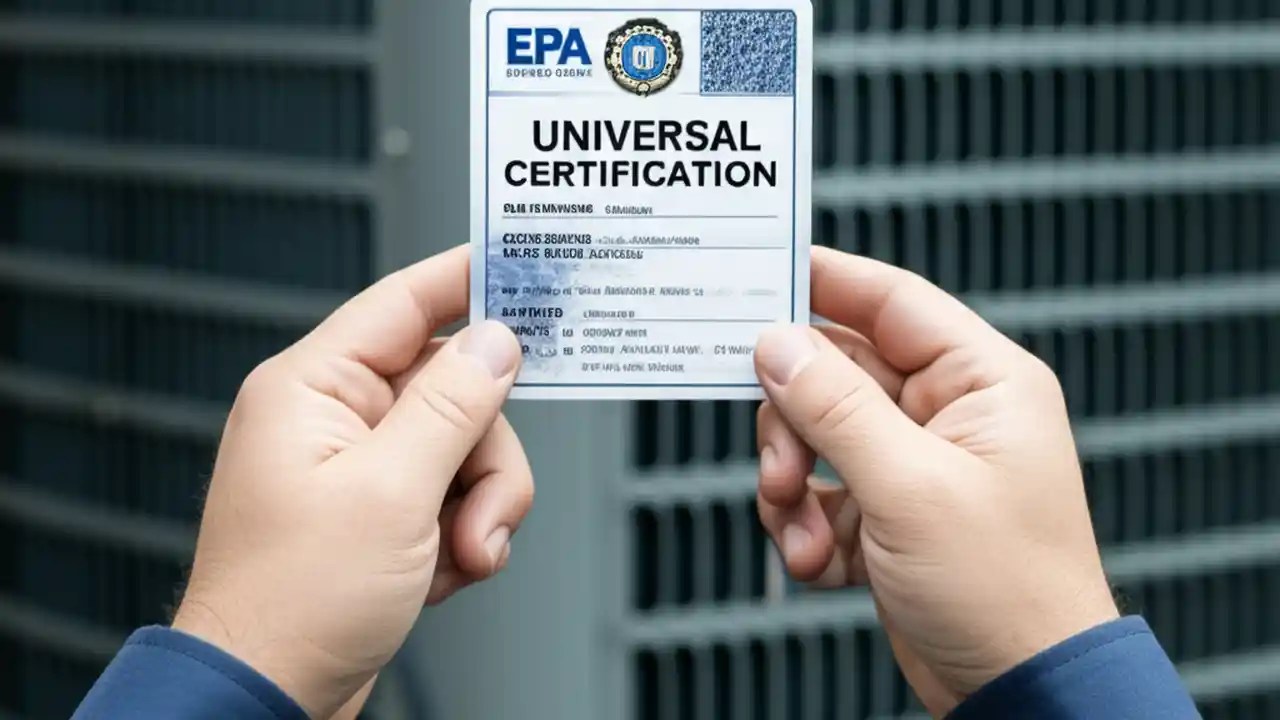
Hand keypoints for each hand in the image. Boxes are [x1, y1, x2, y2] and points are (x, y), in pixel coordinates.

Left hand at [171, 247, 532, 718]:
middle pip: (453, 391)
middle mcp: (332, 419)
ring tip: (462, 557)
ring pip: (462, 449)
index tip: (526, 269)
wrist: (265, 696)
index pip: (403, 303)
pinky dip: (462, 535)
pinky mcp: (376, 512)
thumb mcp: (392, 494)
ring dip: (480, 507)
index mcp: (313, 389)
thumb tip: (496, 343)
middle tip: (482, 514)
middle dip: (484, 458)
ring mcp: (356, 468)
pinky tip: (440, 574)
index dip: (467, 280)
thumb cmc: (292, 604)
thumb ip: (452, 407)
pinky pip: (450, 495)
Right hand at [754, 247, 1117, 716]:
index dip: (825, 282)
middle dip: (794, 425)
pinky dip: (806, 527)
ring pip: (817, 437)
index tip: (762, 276)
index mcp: (980, 383)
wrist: (1021, 692)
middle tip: (780, 468)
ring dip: (793, 486)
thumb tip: (777, 343)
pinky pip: (820, 493)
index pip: (891, 302)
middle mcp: (948, 415)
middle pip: (836, 375)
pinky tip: (820, 563)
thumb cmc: (1005, 591)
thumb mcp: (909, 488)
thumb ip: (835, 408)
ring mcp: (916, 466)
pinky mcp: (889, 515)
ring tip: (800, 532)